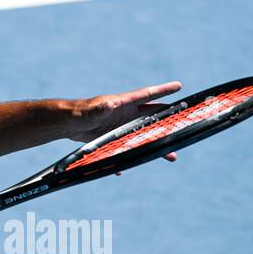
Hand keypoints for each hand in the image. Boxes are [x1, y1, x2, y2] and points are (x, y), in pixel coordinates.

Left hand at [65, 81, 182, 161]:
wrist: (67, 122)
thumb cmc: (79, 113)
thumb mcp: (91, 111)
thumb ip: (100, 108)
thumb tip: (109, 105)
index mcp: (124, 104)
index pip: (148, 95)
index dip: (164, 90)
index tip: (179, 85)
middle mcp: (126, 114)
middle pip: (153, 117)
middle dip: (169, 122)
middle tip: (186, 127)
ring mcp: (121, 125)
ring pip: (144, 135)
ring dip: (156, 145)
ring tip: (171, 157)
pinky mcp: (114, 136)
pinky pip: (128, 146)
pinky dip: (130, 156)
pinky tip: (128, 167)